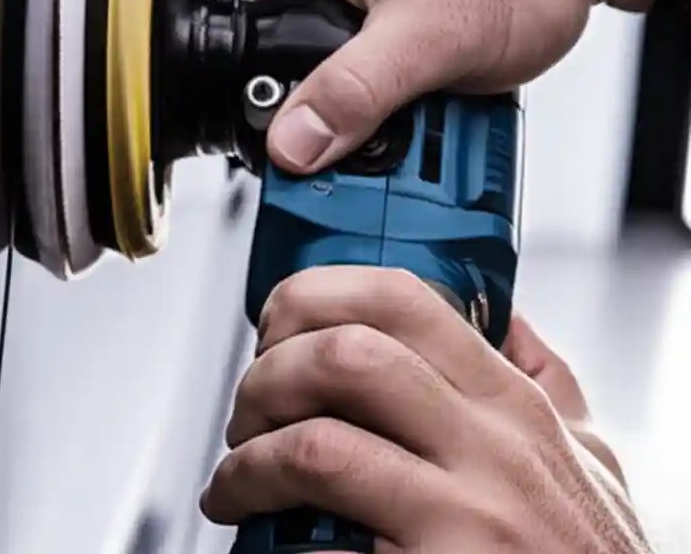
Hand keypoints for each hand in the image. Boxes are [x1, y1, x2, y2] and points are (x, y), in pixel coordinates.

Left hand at [200, 267, 648, 553]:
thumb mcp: (589, 458)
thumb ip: (543, 384)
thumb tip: (500, 318)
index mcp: (513, 406)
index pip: (398, 298)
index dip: (309, 298)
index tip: (274, 332)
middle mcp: (493, 452)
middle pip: (343, 357)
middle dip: (266, 377)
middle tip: (249, 417)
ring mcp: (466, 521)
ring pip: (315, 447)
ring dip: (248, 462)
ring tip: (238, 484)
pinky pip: (319, 550)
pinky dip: (273, 543)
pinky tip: (269, 547)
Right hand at [259, 0, 595, 173]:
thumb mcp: (426, 38)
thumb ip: (353, 93)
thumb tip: (292, 142)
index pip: (263, 51)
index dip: (298, 102)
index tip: (336, 133)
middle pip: (304, 66)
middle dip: (354, 103)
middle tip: (403, 105)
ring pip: (347, 71)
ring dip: (387, 98)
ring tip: (431, 87)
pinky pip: (379, 60)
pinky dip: (408, 83)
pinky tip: (439, 81)